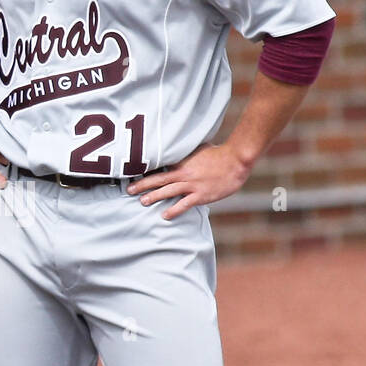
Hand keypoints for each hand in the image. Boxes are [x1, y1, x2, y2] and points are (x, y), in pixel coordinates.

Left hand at [127, 143, 250, 220]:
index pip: (160, 168)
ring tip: (142, 202)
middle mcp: (184, 174)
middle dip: (143, 185)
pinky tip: (164, 215)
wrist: (236, 160)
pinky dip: (174, 210)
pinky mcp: (201, 195)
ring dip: (154, 196)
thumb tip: (179, 152)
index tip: (133, 175)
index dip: (147, 172)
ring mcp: (192, 185)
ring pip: (168, 191)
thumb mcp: (199, 150)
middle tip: (129, 190)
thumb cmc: (219, 154)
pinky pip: (184, 204)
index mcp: (182, 163)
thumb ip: (187, 154)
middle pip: (159, 180)